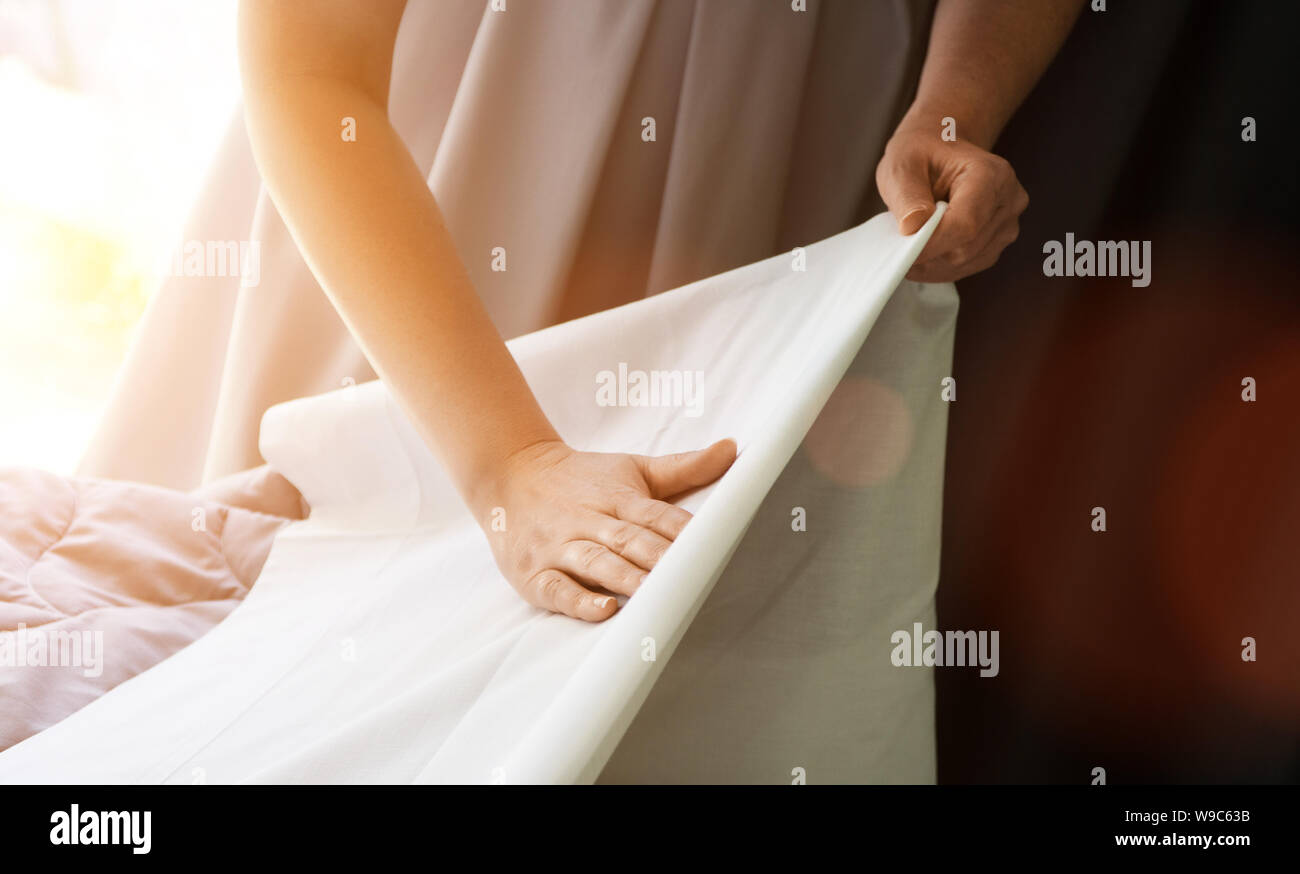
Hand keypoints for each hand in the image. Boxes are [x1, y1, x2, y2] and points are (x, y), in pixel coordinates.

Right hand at [474, 438, 737, 621]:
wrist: (510, 474)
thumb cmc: (580, 479)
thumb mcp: (632, 468)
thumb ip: (684, 467)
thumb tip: (733, 447)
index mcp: (617, 497)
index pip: (655, 515)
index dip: (682, 530)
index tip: (712, 544)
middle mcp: (589, 520)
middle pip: (630, 540)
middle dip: (659, 558)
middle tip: (690, 576)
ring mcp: (560, 547)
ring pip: (597, 563)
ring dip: (626, 579)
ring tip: (654, 594)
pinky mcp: (534, 573)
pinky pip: (557, 589)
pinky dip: (579, 601)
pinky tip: (605, 609)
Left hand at [875, 121, 1027, 282]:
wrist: (941, 148)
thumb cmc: (922, 153)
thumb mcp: (902, 165)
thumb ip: (907, 196)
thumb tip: (913, 228)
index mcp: (990, 174)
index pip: (966, 224)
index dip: (932, 244)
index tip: (901, 252)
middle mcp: (1008, 200)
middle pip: (966, 248)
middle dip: (928, 255)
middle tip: (897, 249)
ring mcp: (1006, 224)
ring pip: (966, 263)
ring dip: (932, 263)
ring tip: (909, 245)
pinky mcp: (997, 242)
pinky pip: (968, 266)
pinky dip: (940, 266)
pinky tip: (923, 253)